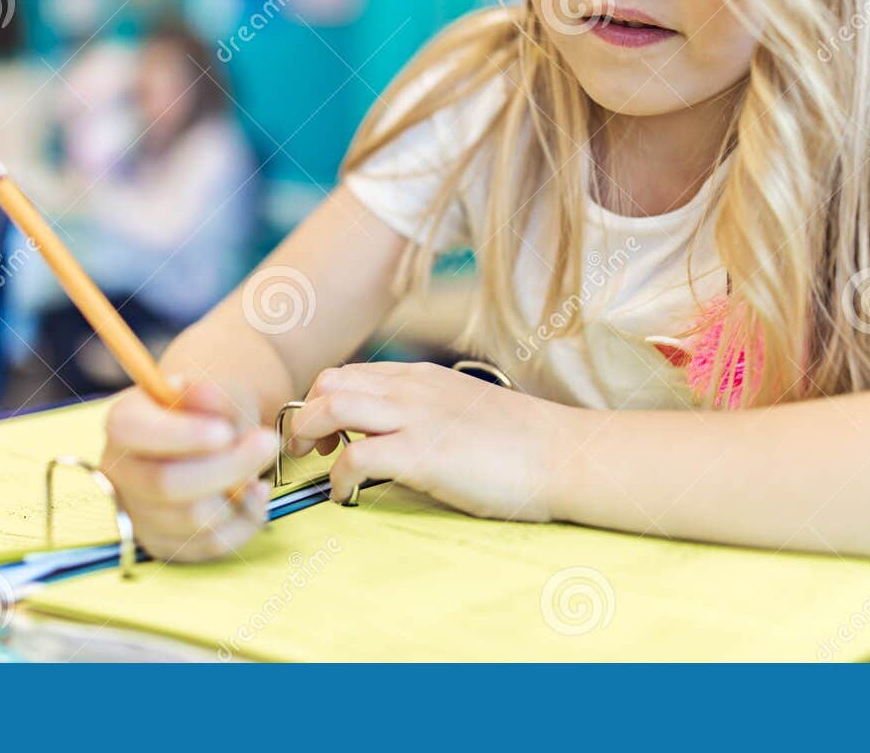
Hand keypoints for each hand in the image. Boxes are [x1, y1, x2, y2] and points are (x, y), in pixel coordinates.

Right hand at [100, 380, 280, 562]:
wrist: (218, 438)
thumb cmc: (214, 412)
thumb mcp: (218, 392)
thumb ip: (211, 395)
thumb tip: (200, 391)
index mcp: (123, 422)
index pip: (132, 432)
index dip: (180, 435)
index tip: (225, 432)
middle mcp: (121, 471)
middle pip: (165, 484)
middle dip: (227, 466)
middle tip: (268, 442)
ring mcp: (139, 512)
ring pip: (192, 520)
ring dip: (240, 496)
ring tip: (261, 469)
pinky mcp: (165, 543)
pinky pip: (210, 545)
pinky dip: (244, 522)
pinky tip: (255, 496)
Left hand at [287, 362, 573, 520]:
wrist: (563, 454)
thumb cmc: (523, 443)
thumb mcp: (465, 409)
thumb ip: (428, 412)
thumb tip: (396, 438)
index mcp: (422, 378)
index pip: (350, 374)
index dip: (324, 401)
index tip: (325, 432)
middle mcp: (412, 389)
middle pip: (329, 383)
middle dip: (305, 415)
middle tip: (310, 448)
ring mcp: (415, 418)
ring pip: (332, 407)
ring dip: (308, 436)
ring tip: (316, 465)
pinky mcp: (422, 455)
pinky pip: (355, 457)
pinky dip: (337, 478)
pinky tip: (346, 496)